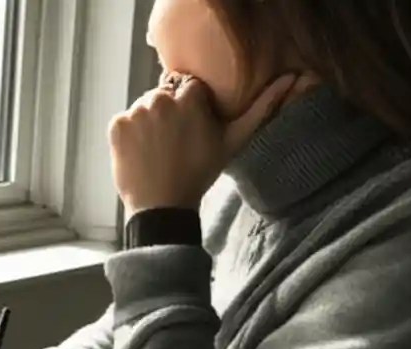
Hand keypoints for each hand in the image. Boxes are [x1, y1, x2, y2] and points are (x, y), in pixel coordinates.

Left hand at [109, 73, 298, 215]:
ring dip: (149, 122)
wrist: (162, 206)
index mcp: (190, 97)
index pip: (189, 87)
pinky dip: (129, 134)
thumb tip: (294, 79)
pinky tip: (141, 153)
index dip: (190, 107)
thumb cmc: (200, 173)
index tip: (191, 129)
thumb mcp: (234, 140)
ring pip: (143, 107)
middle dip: (169, 112)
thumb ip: (262, 108)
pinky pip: (123, 121)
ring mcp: (135, 112)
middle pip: (164, 94)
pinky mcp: (116, 126)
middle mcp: (160, 98)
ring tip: (158, 149)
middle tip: (174, 142)